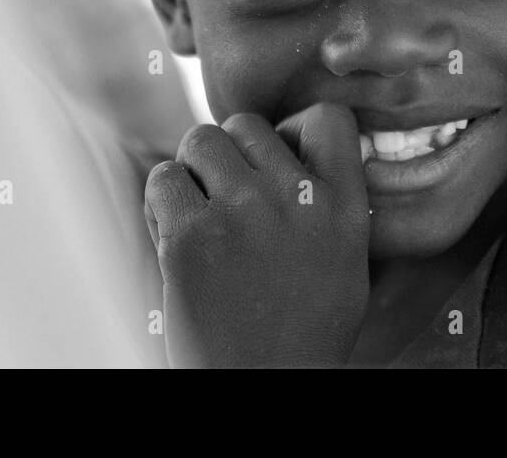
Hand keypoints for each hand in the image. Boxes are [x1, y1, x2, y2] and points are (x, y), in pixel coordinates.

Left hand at [144, 103, 370, 367]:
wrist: (260, 387)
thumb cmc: (301, 334)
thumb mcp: (346, 262)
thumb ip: (329, 202)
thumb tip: (296, 152)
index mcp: (343, 208)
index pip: (329, 117)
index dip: (293, 128)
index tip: (279, 158)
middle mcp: (296, 200)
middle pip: (246, 125)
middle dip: (230, 156)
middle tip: (227, 203)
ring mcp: (242, 213)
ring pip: (201, 139)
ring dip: (193, 172)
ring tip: (199, 217)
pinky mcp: (190, 236)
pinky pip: (163, 178)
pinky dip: (160, 203)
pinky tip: (175, 238)